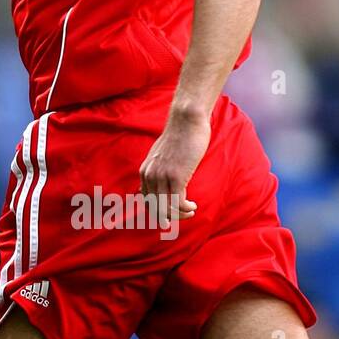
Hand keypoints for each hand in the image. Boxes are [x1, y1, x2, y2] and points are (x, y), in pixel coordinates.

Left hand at [138, 108, 210, 225]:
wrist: (186, 121)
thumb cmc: (179, 138)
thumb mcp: (161, 155)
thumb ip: (157, 169)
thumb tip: (155, 182)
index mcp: (145, 172)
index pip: (147, 201)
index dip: (160, 211)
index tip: (173, 212)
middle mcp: (149, 176)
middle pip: (155, 208)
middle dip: (170, 217)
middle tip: (185, 215)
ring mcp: (161, 176)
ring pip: (166, 209)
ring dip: (180, 215)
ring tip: (191, 211)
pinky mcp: (176, 176)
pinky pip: (178, 203)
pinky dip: (186, 209)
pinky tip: (193, 206)